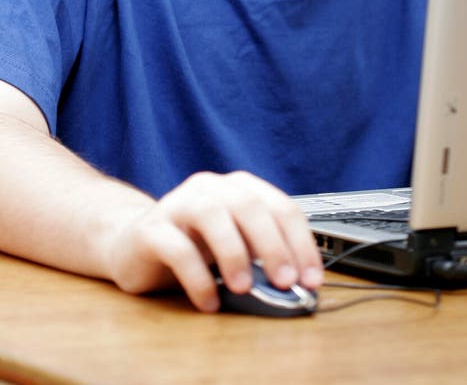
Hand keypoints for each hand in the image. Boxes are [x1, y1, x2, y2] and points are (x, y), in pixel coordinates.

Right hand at [107, 171, 322, 311]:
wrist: (134, 245)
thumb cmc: (194, 245)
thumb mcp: (234, 246)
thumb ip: (260, 255)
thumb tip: (295, 282)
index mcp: (238, 188)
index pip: (280, 207)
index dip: (300, 242)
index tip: (311, 277)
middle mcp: (210, 188)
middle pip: (249, 205)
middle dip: (272, 245)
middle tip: (285, 281)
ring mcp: (178, 204)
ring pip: (212, 215)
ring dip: (233, 252)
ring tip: (243, 287)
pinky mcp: (150, 229)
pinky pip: (177, 248)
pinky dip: (197, 277)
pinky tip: (208, 301)